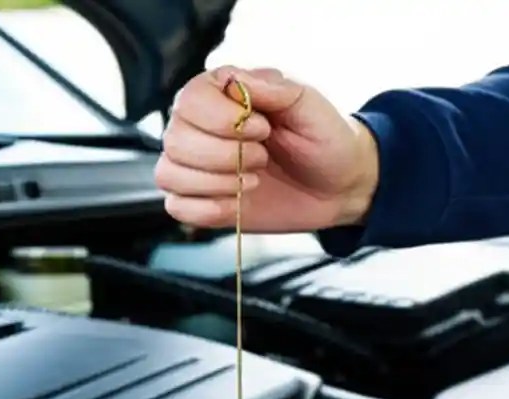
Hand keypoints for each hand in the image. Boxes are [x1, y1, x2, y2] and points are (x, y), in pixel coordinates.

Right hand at [155, 66, 379, 231]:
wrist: (339, 185)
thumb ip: (273, 88)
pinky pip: (177, 207)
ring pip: (169, 174)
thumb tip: (234, 79)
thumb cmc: (325, 139)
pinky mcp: (202, 200)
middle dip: (225, 156)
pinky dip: (208, 209)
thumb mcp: (309, 104)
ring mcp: (198, 165)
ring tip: (252, 180)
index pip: (189, 100)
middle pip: (176, 140)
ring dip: (216, 183)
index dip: (223, 121)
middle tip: (262, 158)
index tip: (263, 129)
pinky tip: (238, 202)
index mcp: (221, 93)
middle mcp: (200, 126)